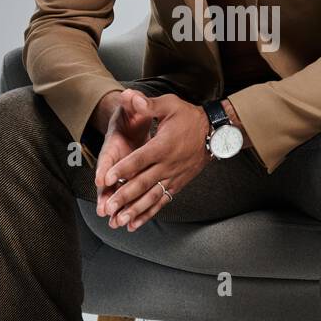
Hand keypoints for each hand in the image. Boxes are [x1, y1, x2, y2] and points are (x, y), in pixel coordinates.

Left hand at [100, 94, 209, 230]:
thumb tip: (131, 96)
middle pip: (143, 183)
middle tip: (109, 208)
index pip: (139, 160)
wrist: (214, 133)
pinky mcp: (176, 185)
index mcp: (162, 146)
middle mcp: (167, 165)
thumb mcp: (170, 104)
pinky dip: (148, 214)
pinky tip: (134, 224)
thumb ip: (149, 104)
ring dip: (135, 210)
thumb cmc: (188, 117)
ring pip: (151, 197)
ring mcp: (173, 177)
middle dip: (124, 197)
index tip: (106, 179)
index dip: (122, 170)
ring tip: (119, 221)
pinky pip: (161, 202)